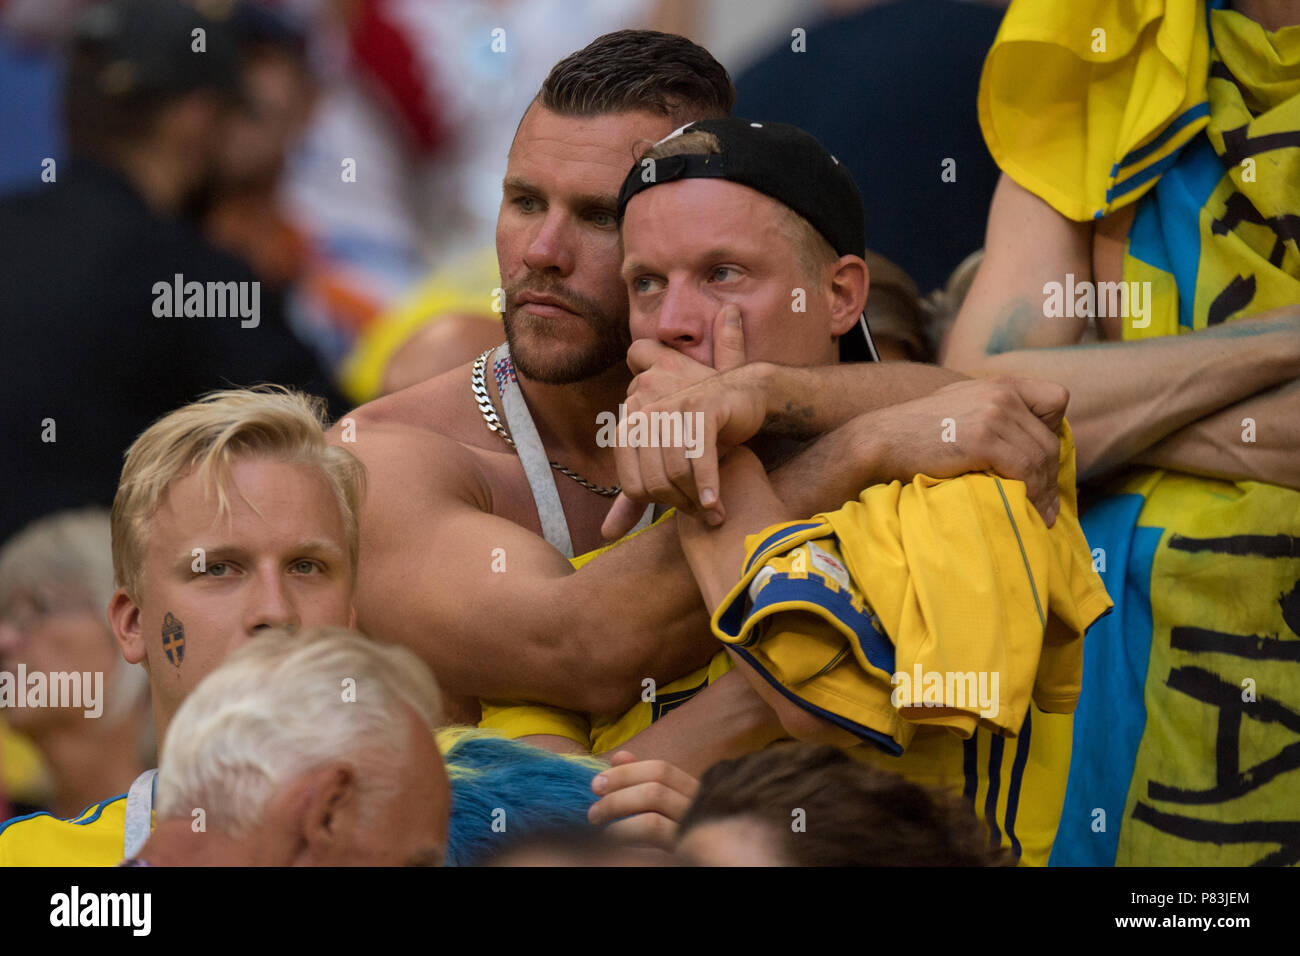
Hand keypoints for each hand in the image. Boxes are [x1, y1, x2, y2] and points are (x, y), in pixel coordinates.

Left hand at [588, 751, 700, 849]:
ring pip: (654, 798)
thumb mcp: (659, 812)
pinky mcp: (685, 846)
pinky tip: (610, 840)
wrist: (709, 865)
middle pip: (658, 779)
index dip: (627, 770)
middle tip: (592, 797)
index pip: (663, 768)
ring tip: (595, 819)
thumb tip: (618, 756)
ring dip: (616, 803)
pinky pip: (651, 826)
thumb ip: (642, 784)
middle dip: (618, 783)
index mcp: (694, 794)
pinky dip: (623, 828)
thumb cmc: (672, 844)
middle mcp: (699, 806)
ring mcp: (694, 826)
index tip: (598, 781)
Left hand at [603, 304, 761, 538]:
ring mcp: (672, 408)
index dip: (660, 505)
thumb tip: (606, 535)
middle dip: (681, 505)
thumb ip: (636, 498)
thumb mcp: (667, 466)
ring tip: (714, 512)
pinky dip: (708, 484)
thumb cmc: (704, 435)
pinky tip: (716, 502)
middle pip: (654, 481)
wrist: (745, 397)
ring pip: (677, 471)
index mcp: (630, 429)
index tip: (684, 510)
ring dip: (697, 500)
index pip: (633, 487)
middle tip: (703, 515)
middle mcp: (646, 414)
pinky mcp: (701, 406)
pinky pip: (700, 455)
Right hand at [867, 376, 1068, 524]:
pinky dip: (1030, 495)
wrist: (881, 440)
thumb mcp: (960, 408)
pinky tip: (1026, 511)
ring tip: (1041, 514)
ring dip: (1043, 492)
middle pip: (1049, 439)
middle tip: (1047, 504)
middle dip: (1050, 475)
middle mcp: (1001, 394)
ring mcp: (994, 414)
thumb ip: (992, 414)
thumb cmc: (915, 433)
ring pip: (1040, 458)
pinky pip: (1024, 471)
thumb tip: (1020, 442)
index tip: (1038, 459)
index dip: (1052, 430)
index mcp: (999, 385)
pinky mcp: (983, 439)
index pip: (1056, 399)